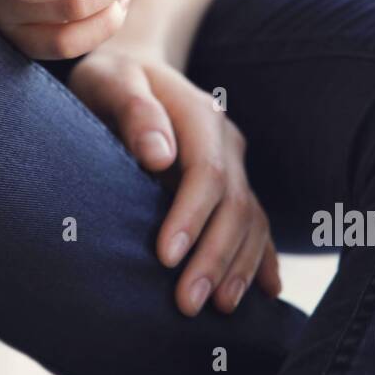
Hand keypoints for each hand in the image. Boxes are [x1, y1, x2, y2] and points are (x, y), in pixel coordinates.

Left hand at [69, 43, 280, 315]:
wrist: (132, 66)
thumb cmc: (111, 78)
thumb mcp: (109, 81)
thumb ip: (133, 111)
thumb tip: (158, 155)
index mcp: (200, 115)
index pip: (207, 173)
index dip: (191, 217)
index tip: (165, 257)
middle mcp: (227, 141)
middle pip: (234, 205)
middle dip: (215, 256)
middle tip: (188, 303)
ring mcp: (235, 163)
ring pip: (251, 220)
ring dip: (238, 266)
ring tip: (219, 308)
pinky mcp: (233, 183)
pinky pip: (256, 223)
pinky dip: (261, 257)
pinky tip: (265, 291)